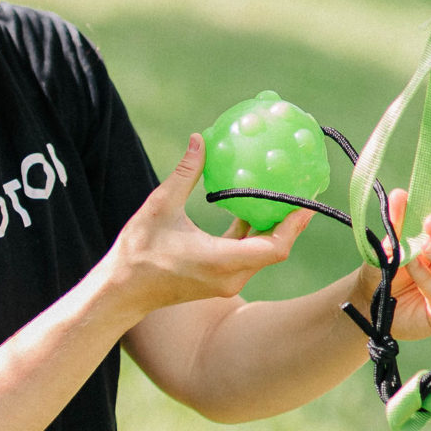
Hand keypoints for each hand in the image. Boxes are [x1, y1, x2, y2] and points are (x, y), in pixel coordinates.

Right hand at [111, 135, 311, 312]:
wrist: (123, 291)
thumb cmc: (138, 251)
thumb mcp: (160, 206)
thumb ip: (184, 173)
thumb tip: (200, 139)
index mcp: (220, 260)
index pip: (273, 248)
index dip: (294, 226)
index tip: (308, 202)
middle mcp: (229, 276)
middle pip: (274, 250)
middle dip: (291, 223)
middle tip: (303, 192)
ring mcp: (225, 281)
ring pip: (261, 254)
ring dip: (273, 228)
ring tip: (285, 197)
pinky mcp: (218, 280)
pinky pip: (245, 255)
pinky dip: (253, 234)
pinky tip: (254, 208)